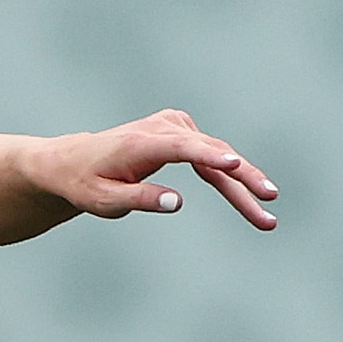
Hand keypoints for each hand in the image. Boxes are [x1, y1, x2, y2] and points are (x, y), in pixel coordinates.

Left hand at [29, 108, 277, 230]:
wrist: (73, 160)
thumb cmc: (85, 184)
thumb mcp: (103, 201)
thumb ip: (139, 200)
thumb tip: (176, 203)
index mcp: (141, 143)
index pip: (182, 148)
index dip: (211, 157)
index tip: (236, 166)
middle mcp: (162, 128)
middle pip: (211, 154)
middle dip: (243, 181)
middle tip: (270, 203)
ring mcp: (174, 126)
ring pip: (218, 156)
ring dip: (244, 184)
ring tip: (266, 216)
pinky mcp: (180, 131)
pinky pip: (211, 155)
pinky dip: (229, 175)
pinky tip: (247, 197)